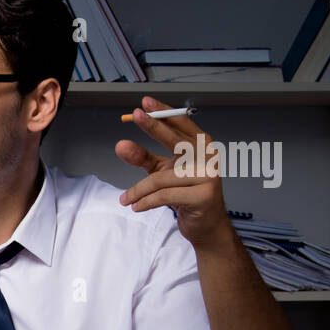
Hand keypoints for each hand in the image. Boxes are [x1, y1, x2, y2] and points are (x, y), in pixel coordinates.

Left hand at [115, 96, 231, 250]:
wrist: (204, 225)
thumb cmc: (184, 194)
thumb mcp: (160, 172)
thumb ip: (142, 158)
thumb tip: (121, 145)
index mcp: (200, 146)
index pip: (181, 124)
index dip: (164, 112)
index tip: (144, 103)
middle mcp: (207, 157)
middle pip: (177, 140)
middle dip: (153, 126)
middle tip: (134, 115)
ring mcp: (209, 176)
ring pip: (162, 177)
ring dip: (139, 190)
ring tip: (126, 199)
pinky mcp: (203, 196)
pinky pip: (165, 195)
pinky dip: (146, 202)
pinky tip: (136, 206)